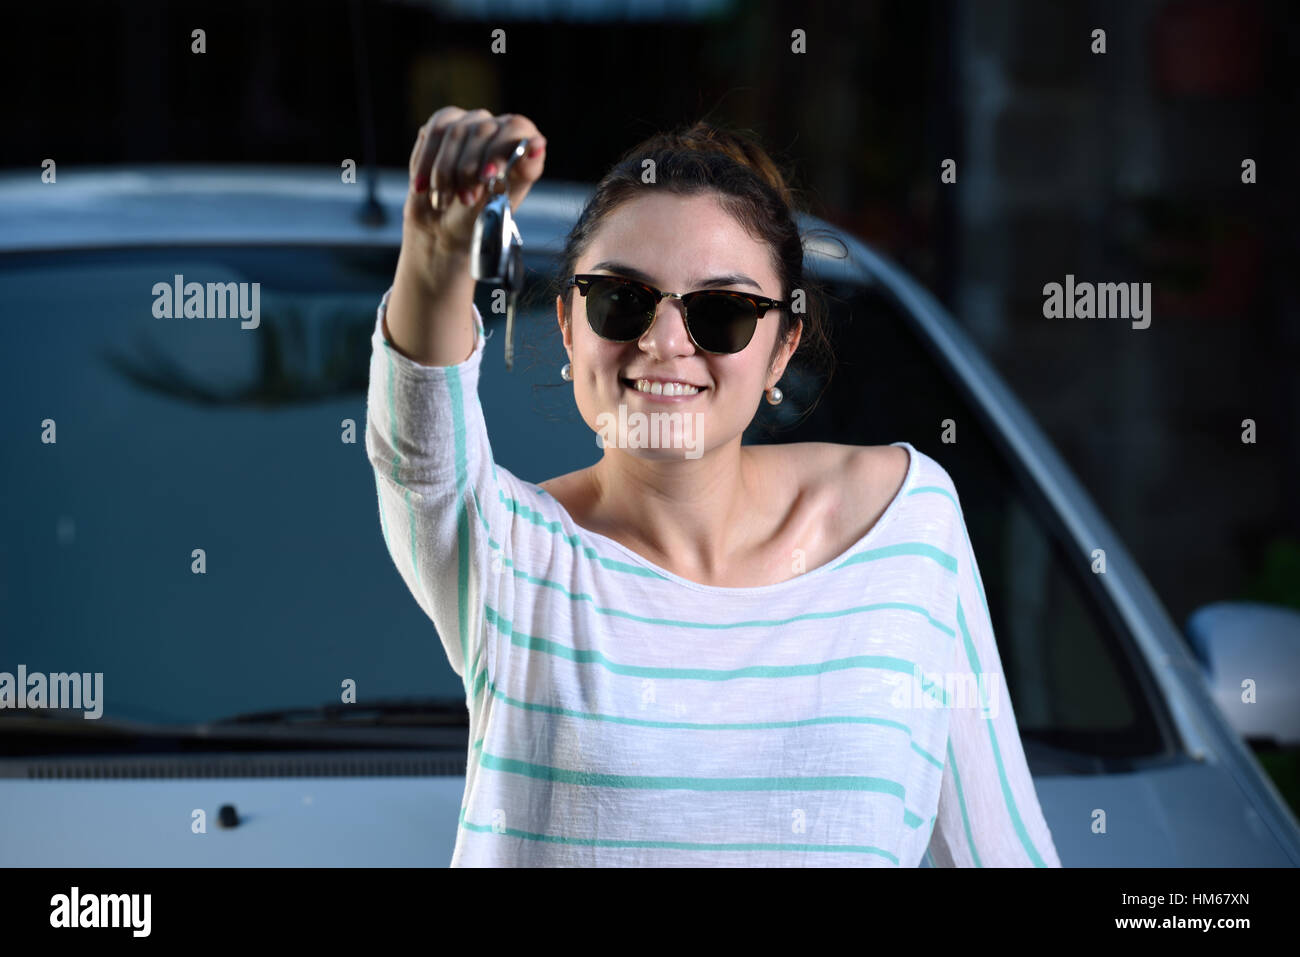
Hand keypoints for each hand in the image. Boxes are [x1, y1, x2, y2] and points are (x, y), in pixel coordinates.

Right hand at [403, 107, 546, 261]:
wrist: (446, 227)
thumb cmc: (483, 214)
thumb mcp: (508, 198)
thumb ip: (524, 170)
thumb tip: (539, 144)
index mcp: (520, 141)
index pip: (516, 128)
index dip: (500, 151)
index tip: (488, 177)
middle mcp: (496, 126)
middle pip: (482, 131)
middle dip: (469, 170)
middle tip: (466, 200)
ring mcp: (467, 122)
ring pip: (454, 133)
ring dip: (446, 173)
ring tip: (444, 201)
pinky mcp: (441, 125)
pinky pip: (431, 134)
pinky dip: (425, 164)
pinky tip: (423, 186)